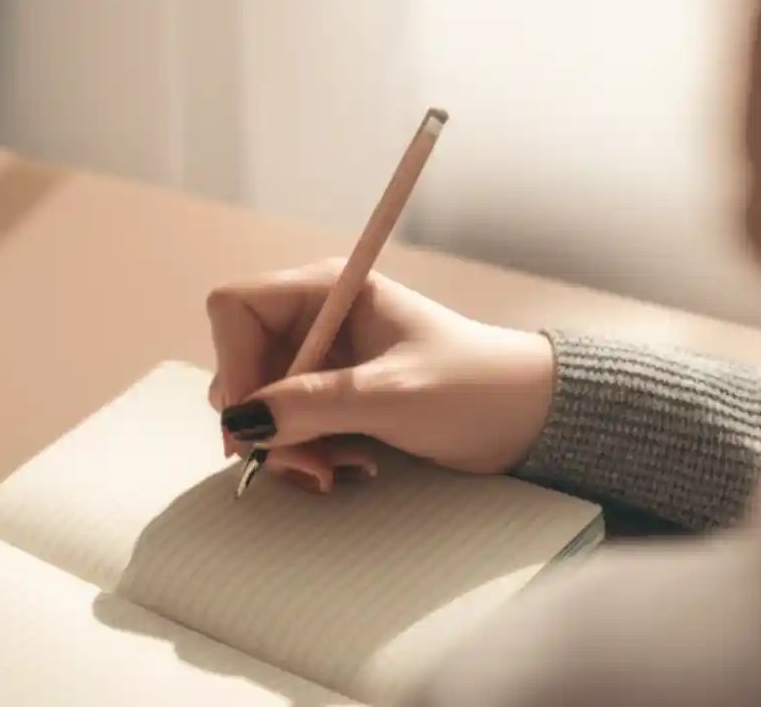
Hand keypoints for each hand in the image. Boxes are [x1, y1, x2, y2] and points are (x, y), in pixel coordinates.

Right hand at [206, 259, 554, 492]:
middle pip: (240, 363)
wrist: (528, 418)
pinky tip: (342, 468)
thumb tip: (241, 423)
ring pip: (258, 403)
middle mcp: (313, 319)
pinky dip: (302, 454)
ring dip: (284, 445)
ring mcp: (318, 359)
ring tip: (331, 471)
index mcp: (325, 290)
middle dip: (262, 420)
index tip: (253, 417)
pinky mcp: (328, 397)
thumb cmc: (473, 388)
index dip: (232, 361)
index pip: (235, 309)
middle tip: (303, 464)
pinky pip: (285, 426)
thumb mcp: (392, 397)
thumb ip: (313, 406)